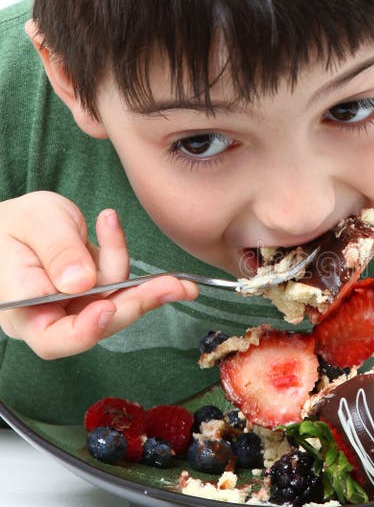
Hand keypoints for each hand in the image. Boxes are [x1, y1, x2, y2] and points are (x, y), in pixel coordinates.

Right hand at [0, 191, 197, 358]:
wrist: (18, 221)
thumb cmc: (14, 224)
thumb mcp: (35, 224)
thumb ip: (56, 251)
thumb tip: (79, 282)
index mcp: (22, 310)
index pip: (53, 337)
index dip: (85, 330)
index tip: (107, 308)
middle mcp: (51, 317)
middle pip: (97, 324)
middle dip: (137, 303)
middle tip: (172, 287)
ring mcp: (75, 307)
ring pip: (116, 303)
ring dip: (145, 285)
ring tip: (170, 269)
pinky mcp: (94, 294)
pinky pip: (116, 281)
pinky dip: (119, 254)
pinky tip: (109, 224)